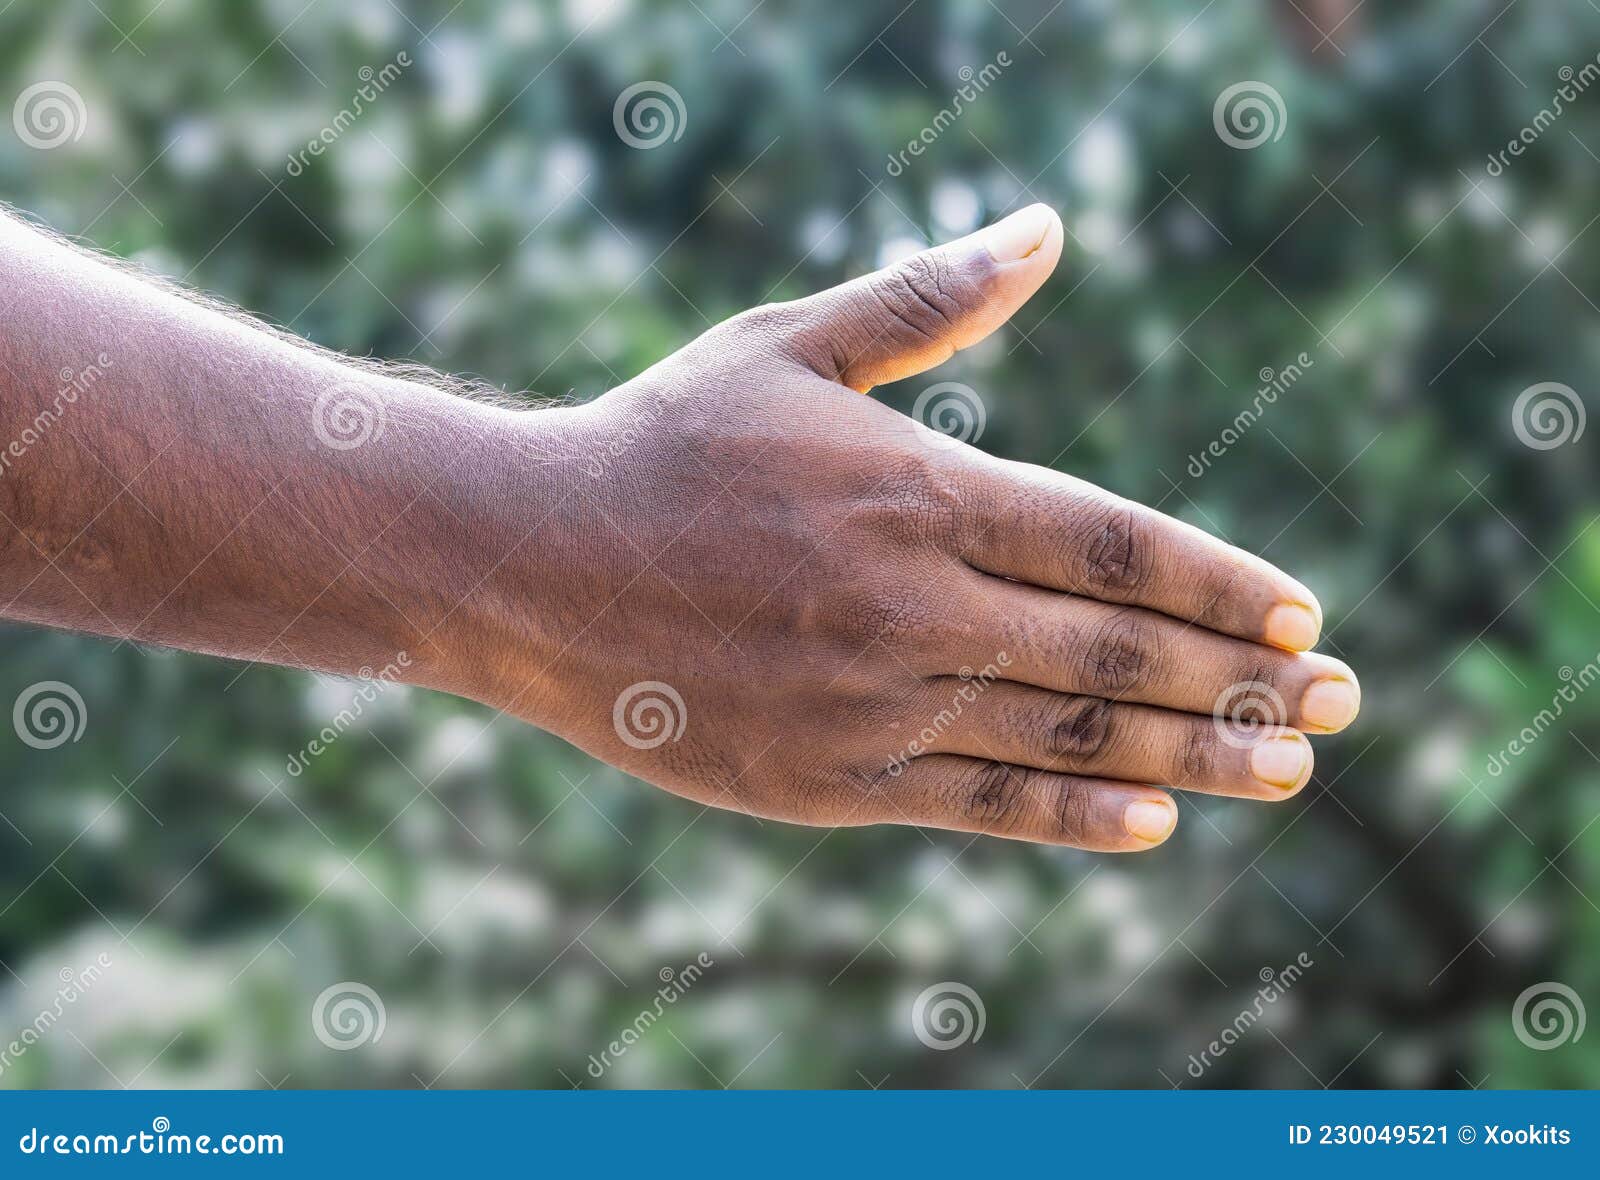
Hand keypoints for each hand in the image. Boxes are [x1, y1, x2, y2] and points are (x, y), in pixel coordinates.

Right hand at [480, 203, 1360, 849]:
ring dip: (1193, 757)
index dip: (1218, 583)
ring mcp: (867, 702)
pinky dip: (1072, 814)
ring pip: (1063, 737)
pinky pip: (975, 803)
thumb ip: (926, 296)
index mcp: (910, 489)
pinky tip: (1151, 824)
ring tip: (1289, 771)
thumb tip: (1047, 224)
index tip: (1303, 613)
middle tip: (1347, 705)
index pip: (1110, 544)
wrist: (521, 562)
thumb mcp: (784, 344)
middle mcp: (906, 602)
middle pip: (1113, 653)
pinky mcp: (824, 781)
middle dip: (1245, 680)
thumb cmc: (659, 442)